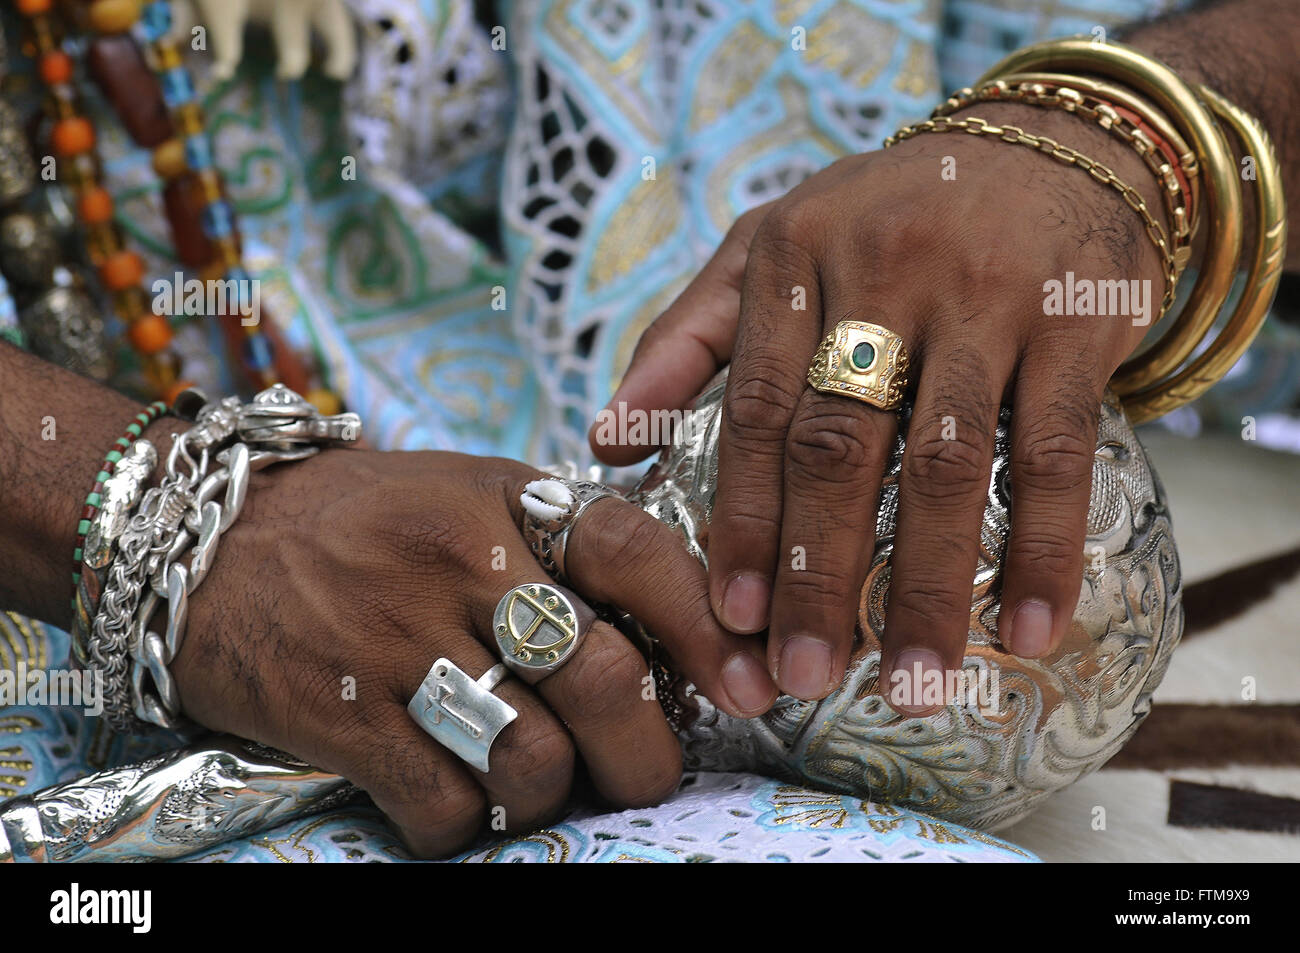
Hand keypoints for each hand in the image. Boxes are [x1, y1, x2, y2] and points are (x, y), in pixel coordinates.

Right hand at [170, 448, 775, 855]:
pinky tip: (451, 799)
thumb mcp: (465, 493)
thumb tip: (666, 632)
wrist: (205, 540)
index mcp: (506, 500)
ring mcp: (401, 639)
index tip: (749, 686)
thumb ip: (557, 546)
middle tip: (644, 774)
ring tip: (535, 785)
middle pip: (603, 677)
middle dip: (646, 752)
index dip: (708, 627)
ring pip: (534, 756)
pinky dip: (465, 822)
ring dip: (552, 795)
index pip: (636, 552)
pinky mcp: (345, 713)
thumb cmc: (358, 520)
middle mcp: (463, 562)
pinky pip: (445, 803)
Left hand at [590, 104, 1160, 713]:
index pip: (756, 407)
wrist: (1049, 147)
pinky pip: (1053, 452)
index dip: (744, 518)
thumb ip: (686, 338)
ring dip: (924, 585)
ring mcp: (985, 294)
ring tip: (908, 682)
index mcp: (792, 256)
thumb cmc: (887, 216)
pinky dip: (1040, 548)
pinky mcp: (1074, 322)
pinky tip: (1028, 629)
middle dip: (817, 571)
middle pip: (840, 445)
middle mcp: (882, 269)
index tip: (731, 613)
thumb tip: (605, 442)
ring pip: (946, 463)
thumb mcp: (772, 245)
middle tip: (801, 671)